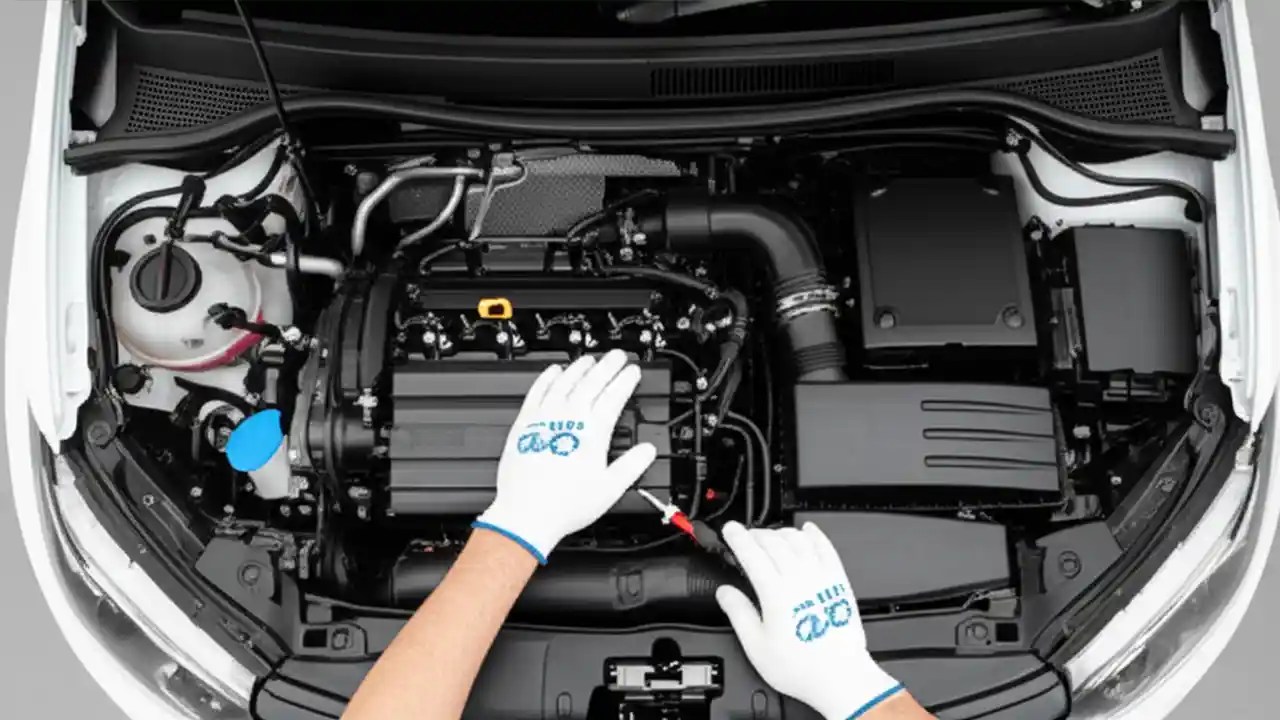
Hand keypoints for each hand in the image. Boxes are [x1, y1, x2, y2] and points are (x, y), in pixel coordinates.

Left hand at [473, 350, 657, 563]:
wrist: (526, 513)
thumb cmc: (564, 504)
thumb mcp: (609, 489)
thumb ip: (631, 465)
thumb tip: (647, 451)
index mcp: (592, 432)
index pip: (614, 396)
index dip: (625, 381)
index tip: (632, 372)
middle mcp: (569, 419)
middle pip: (591, 382)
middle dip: (607, 366)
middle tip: (617, 356)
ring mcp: (545, 418)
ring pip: (565, 382)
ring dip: (580, 368)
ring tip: (590, 360)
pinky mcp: (525, 423)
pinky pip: (537, 391)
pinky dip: (547, 378)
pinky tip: (553, 371)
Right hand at [716, 522, 903, 719]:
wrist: (841, 677)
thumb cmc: (802, 667)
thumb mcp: (757, 647)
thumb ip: (739, 614)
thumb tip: (725, 593)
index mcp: (776, 593)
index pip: (753, 554)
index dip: (738, 538)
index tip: (730, 530)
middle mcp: (800, 580)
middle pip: (774, 542)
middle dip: (756, 534)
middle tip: (745, 536)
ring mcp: (821, 578)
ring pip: (799, 541)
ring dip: (781, 532)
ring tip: (770, 536)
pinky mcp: (838, 582)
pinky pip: (826, 548)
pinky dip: (815, 535)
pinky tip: (808, 531)